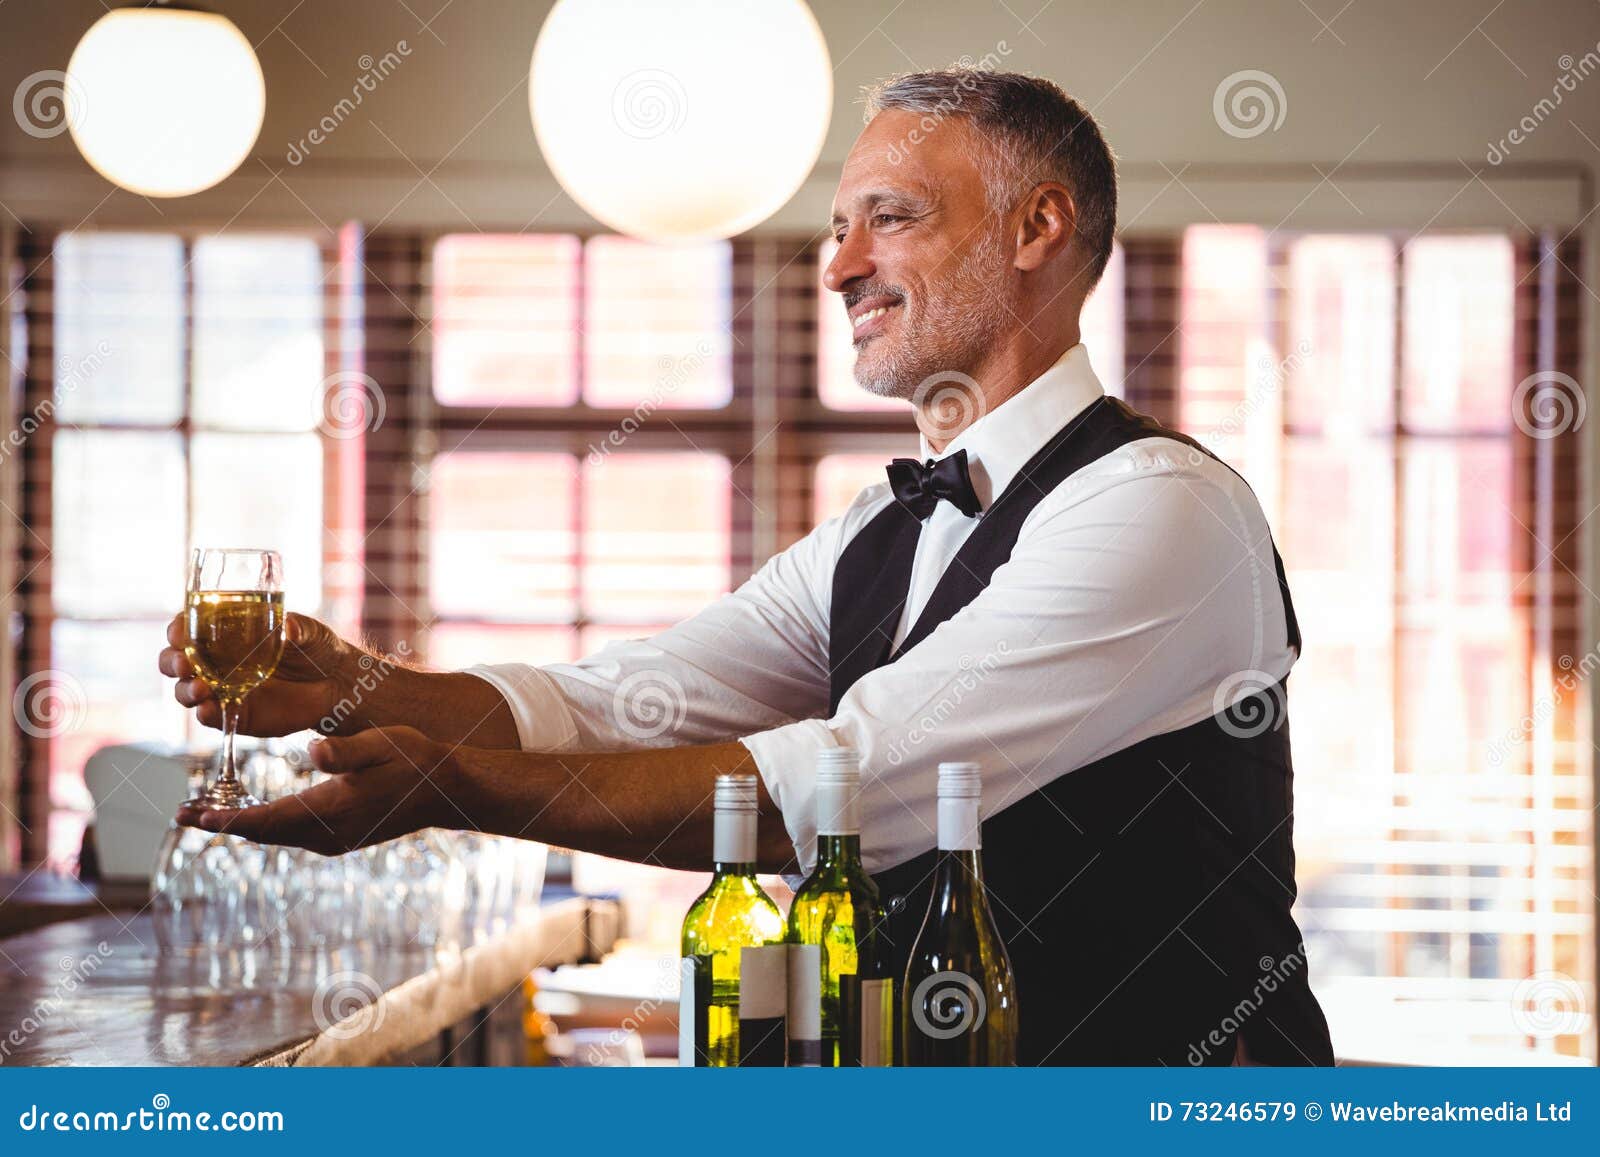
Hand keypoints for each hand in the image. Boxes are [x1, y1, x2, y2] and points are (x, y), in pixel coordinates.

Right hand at [160, 611, 356, 736]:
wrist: (336, 684)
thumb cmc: (317, 648)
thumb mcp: (310, 632)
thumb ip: (297, 628)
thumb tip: (287, 628)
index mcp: (225, 632)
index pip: (188, 628)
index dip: (178, 629)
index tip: (179, 631)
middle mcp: (216, 660)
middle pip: (175, 660)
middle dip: (173, 661)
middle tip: (185, 663)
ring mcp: (223, 689)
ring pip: (186, 690)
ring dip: (186, 689)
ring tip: (201, 689)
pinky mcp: (236, 713)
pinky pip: (212, 716)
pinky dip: (206, 714)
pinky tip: (210, 709)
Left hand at [177, 726, 470, 853]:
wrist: (447, 789)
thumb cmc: (416, 759)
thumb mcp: (383, 743)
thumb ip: (346, 750)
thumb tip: (313, 753)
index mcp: (333, 810)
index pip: (266, 819)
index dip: (225, 818)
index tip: (191, 815)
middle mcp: (329, 833)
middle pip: (263, 833)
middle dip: (223, 822)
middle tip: (183, 814)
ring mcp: (336, 840)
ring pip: (276, 836)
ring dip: (243, 825)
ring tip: (209, 812)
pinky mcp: (342, 836)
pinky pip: (293, 835)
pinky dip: (267, 825)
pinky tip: (255, 814)